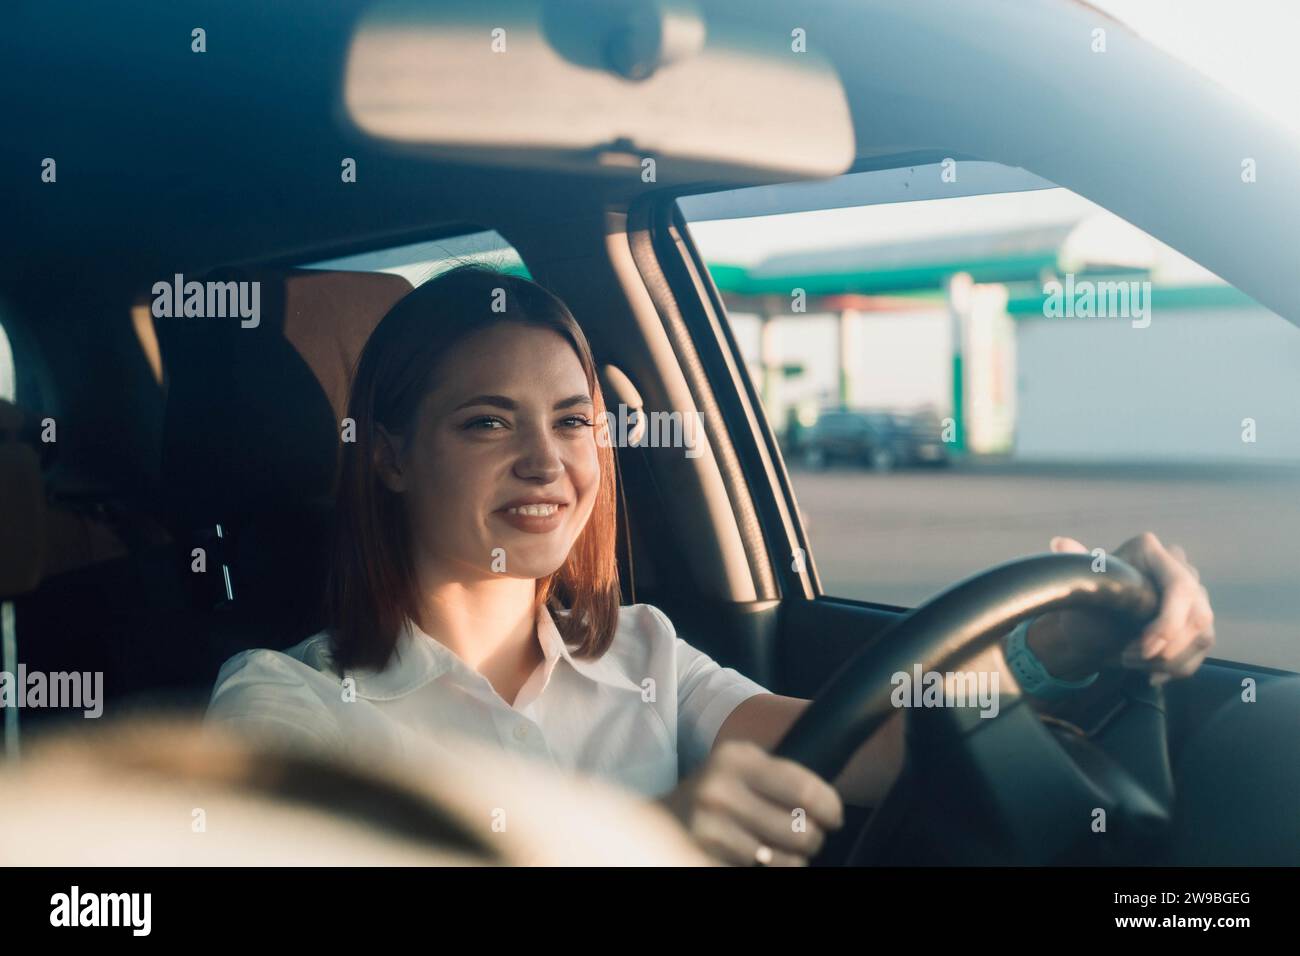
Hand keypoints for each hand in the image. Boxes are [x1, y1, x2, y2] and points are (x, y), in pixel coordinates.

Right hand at [657, 740, 843, 865]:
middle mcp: (720, 791)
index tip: (834, 817)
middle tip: (809, 836)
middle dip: (814, 838)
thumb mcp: (741, 766)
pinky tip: (755, 858)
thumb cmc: (716, 792)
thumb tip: (829, 804)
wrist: (661, 820)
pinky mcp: (704, 857)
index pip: (805, 790)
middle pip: (800, 831)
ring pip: (784, 861)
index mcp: (735, 759)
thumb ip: (779, 775)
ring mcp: (710, 829)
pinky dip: (765, 871)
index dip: (830, 808)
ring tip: (782, 849)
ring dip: (792, 860)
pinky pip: (759, 874)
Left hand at [1027, 532, 1215, 684]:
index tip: (1145, 648)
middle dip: (1166, 648)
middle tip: (1128, 657)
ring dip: (1168, 660)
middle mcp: (1180, 568)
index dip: (1168, 623)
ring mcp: (1195, 595)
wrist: (1091, 625)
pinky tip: (1151, 675)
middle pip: (1198, 616)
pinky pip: (1201, 649)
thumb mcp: (1081, 586)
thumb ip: (1077, 563)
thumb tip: (1059, 543)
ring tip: (1129, 661)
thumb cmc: (1086, 602)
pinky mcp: (1198, 622)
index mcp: (1150, 551)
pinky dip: (1178, 667)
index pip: (1180, 587)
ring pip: (1202, 635)